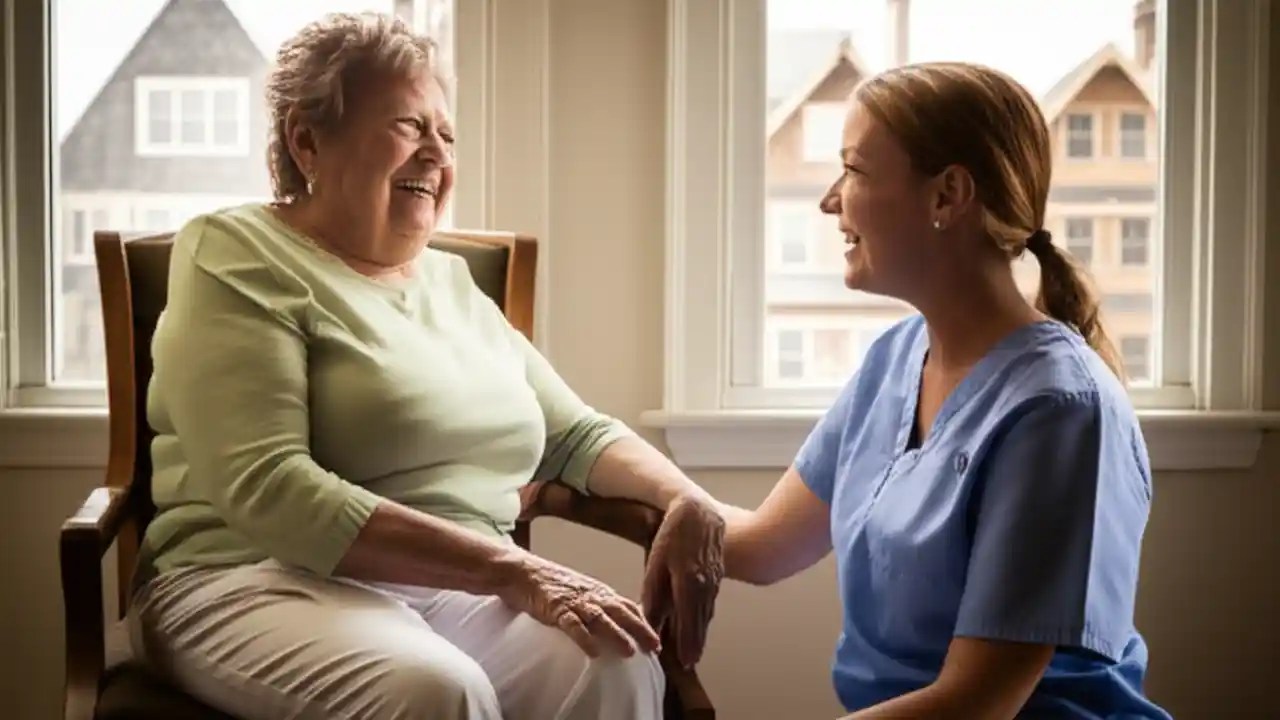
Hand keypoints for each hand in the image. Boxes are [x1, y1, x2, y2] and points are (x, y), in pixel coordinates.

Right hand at [498, 551, 660, 657]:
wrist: (521, 571)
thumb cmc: (550, 585)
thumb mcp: (580, 592)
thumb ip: (597, 605)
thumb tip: (616, 623)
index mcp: (598, 591)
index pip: (627, 605)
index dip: (643, 621)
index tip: (658, 639)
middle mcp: (590, 594)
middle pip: (620, 611)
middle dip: (639, 629)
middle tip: (655, 648)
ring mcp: (573, 600)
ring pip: (600, 617)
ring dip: (616, 634)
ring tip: (630, 652)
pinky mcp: (555, 607)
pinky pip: (571, 624)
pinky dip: (583, 638)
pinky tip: (593, 652)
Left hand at [641, 493, 725, 667]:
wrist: (699, 511)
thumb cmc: (672, 533)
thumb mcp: (656, 563)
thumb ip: (653, 594)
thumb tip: (649, 621)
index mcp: (689, 584)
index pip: (689, 623)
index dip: (687, 644)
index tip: (685, 663)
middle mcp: (706, 586)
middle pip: (701, 622)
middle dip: (696, 643)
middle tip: (691, 662)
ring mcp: (715, 580)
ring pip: (707, 611)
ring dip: (701, 631)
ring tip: (695, 648)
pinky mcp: (718, 574)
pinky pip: (710, 600)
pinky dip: (705, 614)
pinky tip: (700, 621)